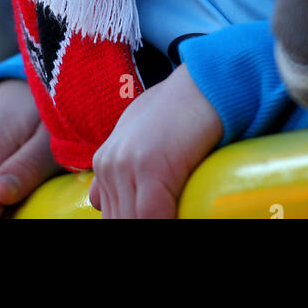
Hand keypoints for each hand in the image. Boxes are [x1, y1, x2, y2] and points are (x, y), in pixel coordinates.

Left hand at [88, 63, 221, 218]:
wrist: (203, 84)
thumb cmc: (181, 111)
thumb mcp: (139, 136)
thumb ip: (123, 169)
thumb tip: (109, 199)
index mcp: (104, 162)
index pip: (110, 215)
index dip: (132, 220)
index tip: (150, 215)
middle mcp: (108, 165)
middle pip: (117, 219)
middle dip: (139, 221)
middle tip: (167, 213)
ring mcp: (126, 166)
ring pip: (132, 222)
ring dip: (154, 223)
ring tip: (175, 214)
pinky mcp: (151, 168)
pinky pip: (151, 218)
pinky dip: (168, 220)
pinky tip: (181, 214)